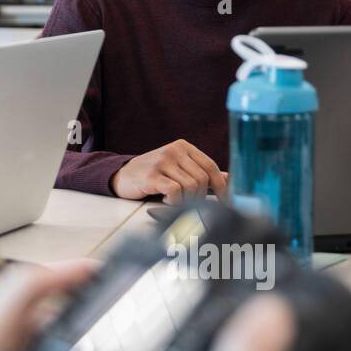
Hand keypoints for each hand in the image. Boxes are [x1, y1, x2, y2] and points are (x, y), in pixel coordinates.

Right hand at [110, 139, 227, 203]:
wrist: (122, 176)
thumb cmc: (154, 175)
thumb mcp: (178, 169)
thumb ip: (201, 172)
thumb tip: (228, 178)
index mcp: (184, 147)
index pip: (211, 166)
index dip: (221, 186)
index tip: (224, 202)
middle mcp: (175, 150)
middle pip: (202, 178)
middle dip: (199, 196)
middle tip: (189, 203)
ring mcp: (163, 161)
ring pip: (190, 187)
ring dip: (185, 200)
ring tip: (173, 200)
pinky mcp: (152, 175)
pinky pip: (175, 191)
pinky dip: (174, 201)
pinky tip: (165, 200)